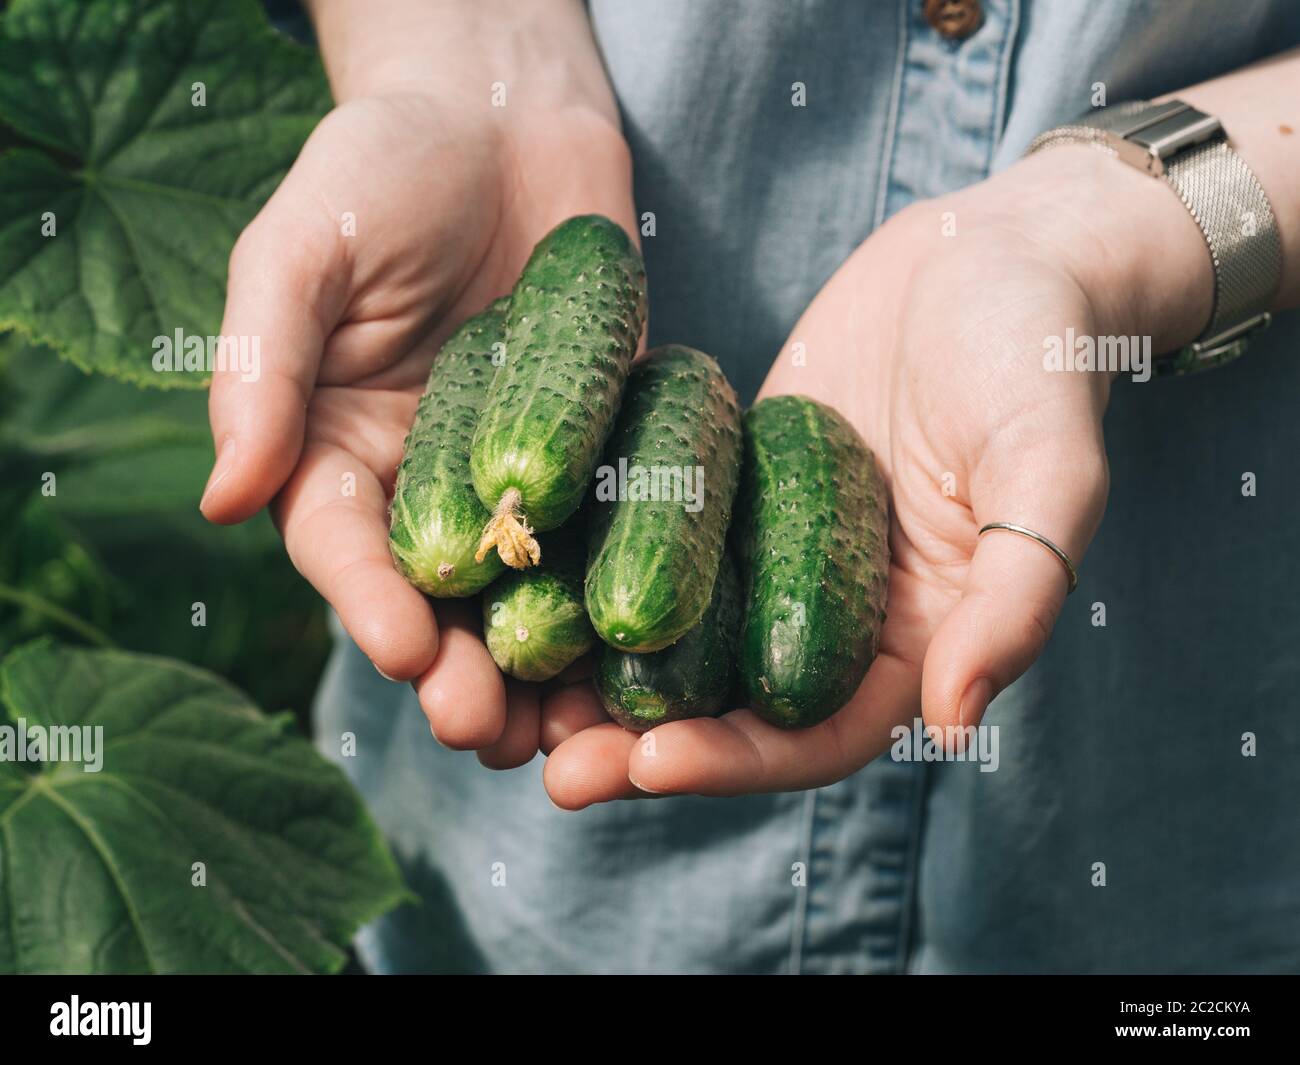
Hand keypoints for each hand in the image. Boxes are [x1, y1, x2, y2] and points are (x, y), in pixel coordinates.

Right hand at [200, 8, 636, 761]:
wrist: (501, 119)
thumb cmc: (384, 166)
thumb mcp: (302, 251)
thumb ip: (259, 366)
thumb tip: (223, 499)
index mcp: (340, 454)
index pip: (347, 550)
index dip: (372, 607)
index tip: (406, 651)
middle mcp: (430, 484)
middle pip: (443, 603)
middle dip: (463, 672)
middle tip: (489, 727)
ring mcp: (523, 479)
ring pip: (533, 597)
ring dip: (548, 673)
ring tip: (572, 735)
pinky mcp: (602, 455)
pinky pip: (616, 534)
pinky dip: (631, 597)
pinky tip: (652, 653)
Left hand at [541, 144, 1212, 805]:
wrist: (991, 255)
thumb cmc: (1036, 357)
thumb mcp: (1046, 470)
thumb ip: (1016, 595)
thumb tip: (958, 723)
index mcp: (910, 639)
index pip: (815, 734)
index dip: (735, 762)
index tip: (647, 762)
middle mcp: (830, 610)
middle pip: (727, 705)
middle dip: (640, 743)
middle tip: (552, 764)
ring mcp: (770, 550)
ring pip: (673, 634)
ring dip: (596, 674)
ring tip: (510, 692)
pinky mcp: (724, 487)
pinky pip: (650, 540)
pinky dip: (591, 570)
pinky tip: (525, 576)